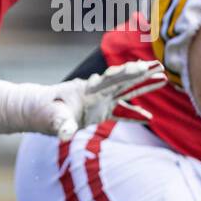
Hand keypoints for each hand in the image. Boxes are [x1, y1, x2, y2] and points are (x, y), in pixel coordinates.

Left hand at [46, 60, 167, 140]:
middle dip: (142, 72)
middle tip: (160, 65)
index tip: (143, 67)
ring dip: (144, 86)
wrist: (36, 110)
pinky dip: (134, 115)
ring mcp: (100, 101)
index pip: (111, 79)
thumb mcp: (52, 120)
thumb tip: (65, 135)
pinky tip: (148, 118)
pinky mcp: (99, 112)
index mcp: (88, 89)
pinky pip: (121, 112)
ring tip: (164, 78)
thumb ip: (61, 126)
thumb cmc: (43, 112)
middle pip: (123, 80)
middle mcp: (97, 92)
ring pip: (126, 91)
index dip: (127, 73)